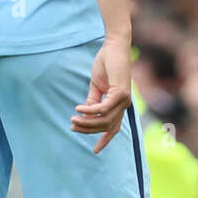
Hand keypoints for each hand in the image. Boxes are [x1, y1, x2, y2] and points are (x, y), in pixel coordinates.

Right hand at [71, 35, 131, 152]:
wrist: (114, 47)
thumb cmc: (106, 63)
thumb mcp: (97, 86)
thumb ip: (93, 100)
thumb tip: (86, 115)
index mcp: (120, 104)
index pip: (114, 127)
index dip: (105, 139)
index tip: (95, 150)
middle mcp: (124, 104)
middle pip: (106, 126)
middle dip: (88, 129)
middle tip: (73, 126)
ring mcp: (124, 99)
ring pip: (104, 120)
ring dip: (87, 121)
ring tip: (73, 119)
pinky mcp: (120, 93)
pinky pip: (103, 108)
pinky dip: (90, 110)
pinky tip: (79, 108)